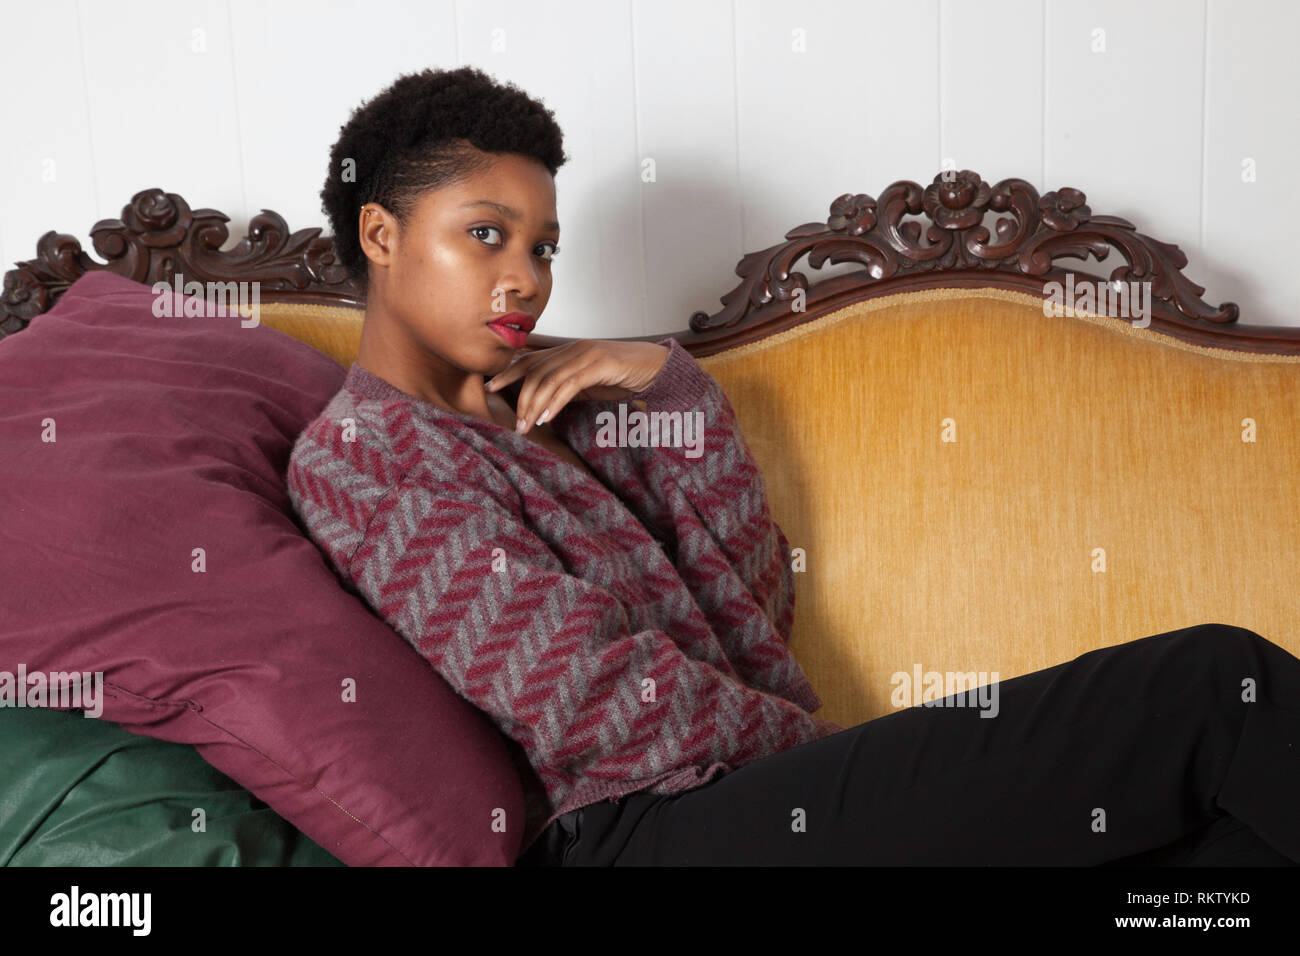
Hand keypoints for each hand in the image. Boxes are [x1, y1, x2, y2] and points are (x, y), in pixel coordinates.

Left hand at [484, 339, 669, 433]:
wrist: (657, 367)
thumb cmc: (624, 376)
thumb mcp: (589, 382)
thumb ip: (566, 386)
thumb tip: (543, 402)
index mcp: (568, 350)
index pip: (530, 360)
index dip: (507, 373)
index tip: (488, 388)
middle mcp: (574, 349)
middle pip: (536, 372)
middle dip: (520, 399)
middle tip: (516, 425)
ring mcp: (587, 354)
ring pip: (550, 380)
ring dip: (535, 406)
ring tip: (527, 427)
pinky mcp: (602, 364)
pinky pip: (571, 384)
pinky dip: (556, 402)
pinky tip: (548, 418)